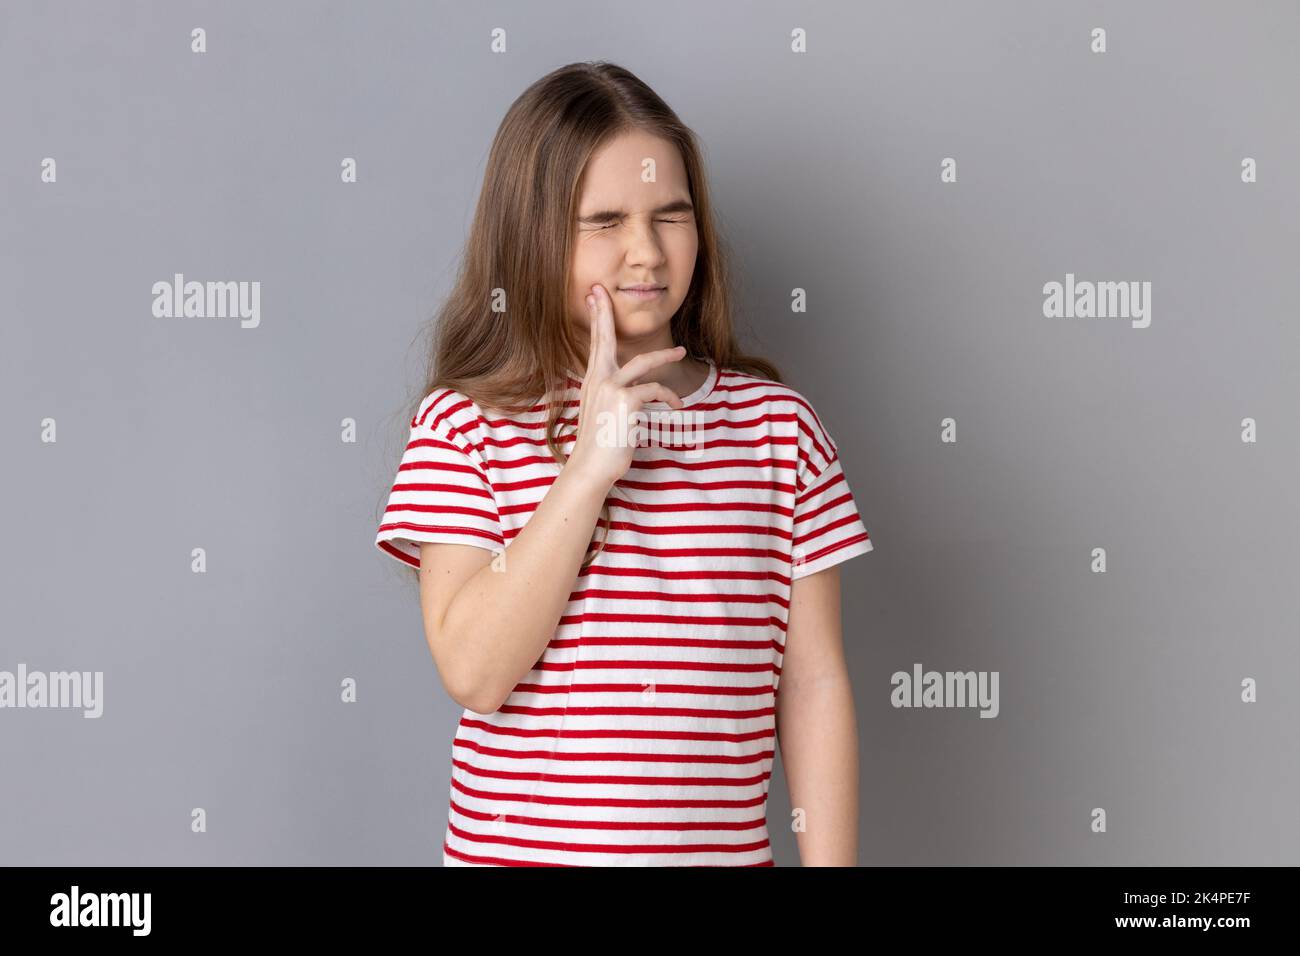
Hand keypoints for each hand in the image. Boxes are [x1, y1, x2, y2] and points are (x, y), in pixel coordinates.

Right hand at [566, 283, 685, 489]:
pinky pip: (654, 389)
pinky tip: (675, 406)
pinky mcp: (626, 401)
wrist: (591, 467)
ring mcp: (611, 388)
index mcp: (592, 381)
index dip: (596, 318)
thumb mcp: (601, 412)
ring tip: (681, 353)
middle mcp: (598, 380)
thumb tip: (627, 388)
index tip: (594, 296)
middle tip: (604, 291)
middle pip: (604, 338)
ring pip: (643, 362)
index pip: (594, 343)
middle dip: (606, 313)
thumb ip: (610, 393)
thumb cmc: (599, 444)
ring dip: (665, 356)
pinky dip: (669, 397)